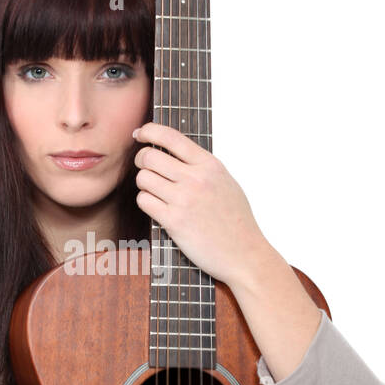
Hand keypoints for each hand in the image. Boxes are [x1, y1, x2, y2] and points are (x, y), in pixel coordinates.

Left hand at [132, 121, 264, 285]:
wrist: (244, 253)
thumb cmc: (236, 220)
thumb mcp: (225, 182)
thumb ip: (202, 166)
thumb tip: (175, 153)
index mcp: (210, 165)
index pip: (171, 136)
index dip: (149, 130)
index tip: (140, 133)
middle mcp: (196, 179)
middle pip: (149, 156)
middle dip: (141, 161)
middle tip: (145, 169)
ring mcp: (184, 200)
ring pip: (143, 178)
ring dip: (144, 184)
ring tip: (155, 192)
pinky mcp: (174, 221)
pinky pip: (144, 201)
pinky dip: (146, 202)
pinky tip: (157, 207)